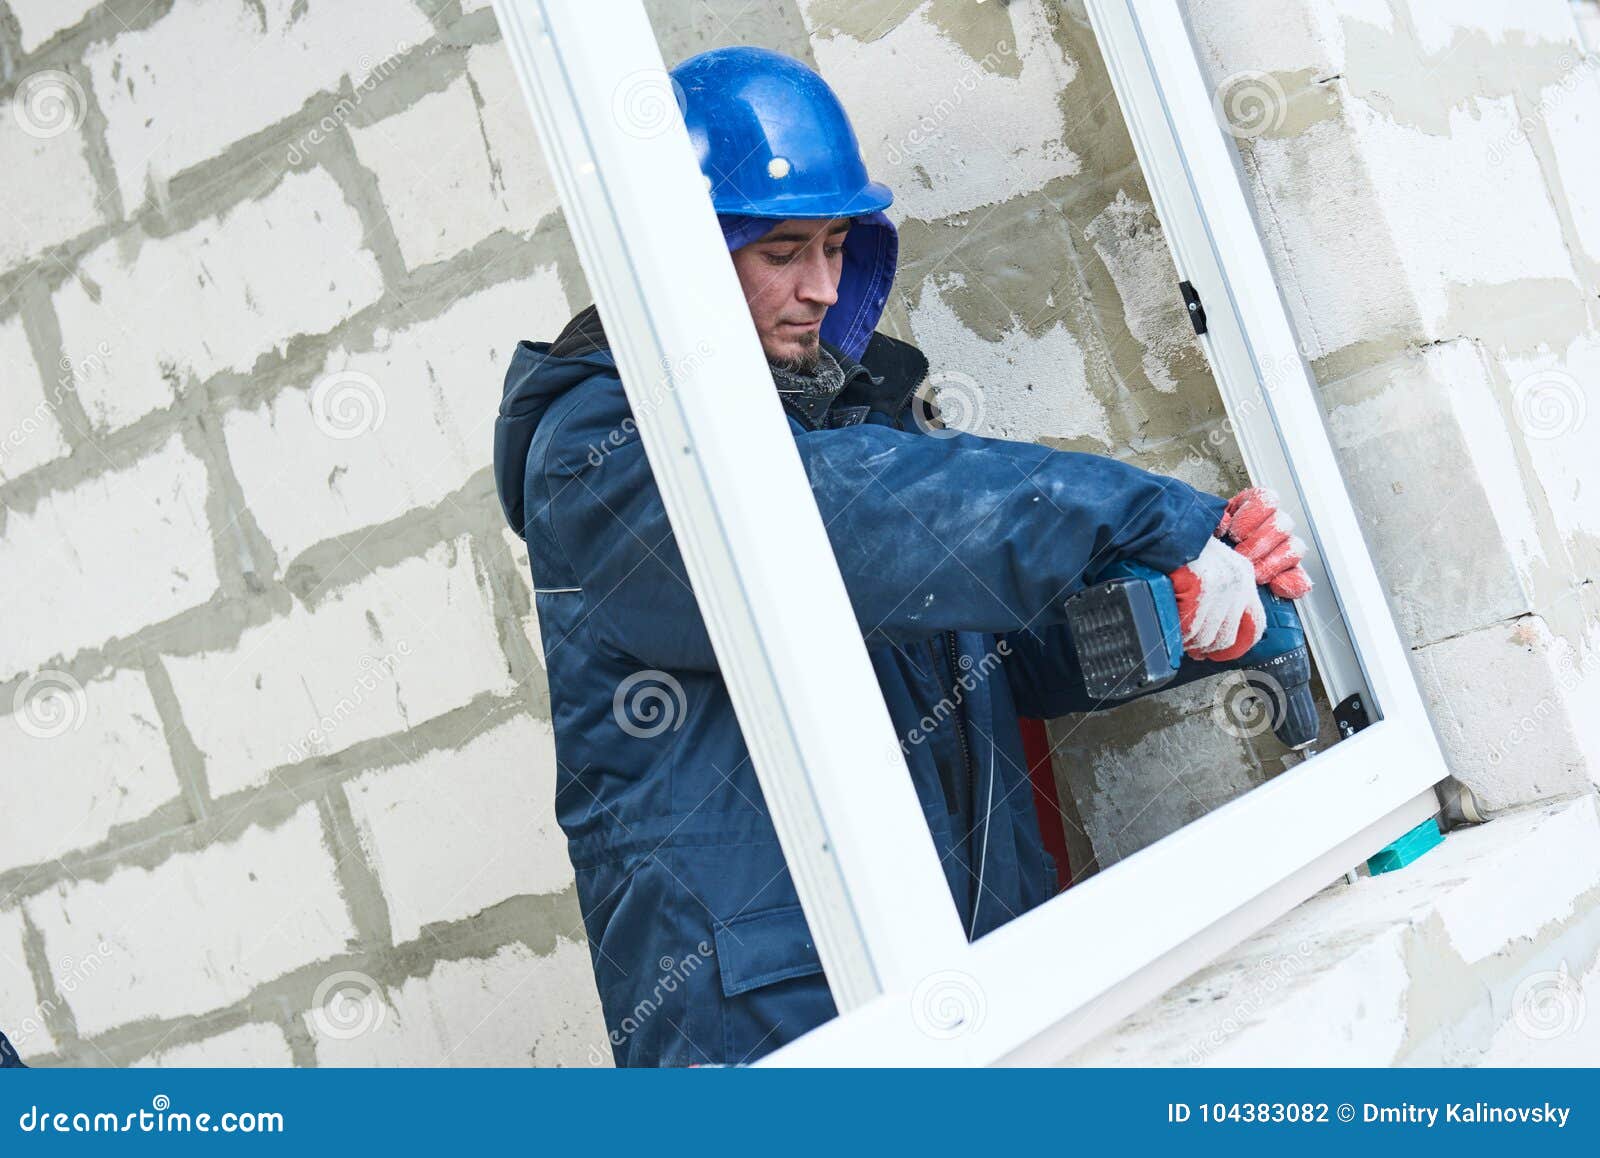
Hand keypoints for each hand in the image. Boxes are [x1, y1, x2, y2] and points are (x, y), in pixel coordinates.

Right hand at [1168, 536, 1265, 660]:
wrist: (1162, 528)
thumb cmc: (1181, 551)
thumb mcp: (1211, 570)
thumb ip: (1220, 597)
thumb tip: (1212, 637)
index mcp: (1244, 577)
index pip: (1255, 626)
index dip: (1236, 646)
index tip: (1218, 652)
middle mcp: (1239, 580)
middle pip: (1226, 636)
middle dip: (1204, 646)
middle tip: (1189, 645)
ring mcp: (1221, 583)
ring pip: (1206, 634)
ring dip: (1188, 640)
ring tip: (1177, 633)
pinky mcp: (1202, 585)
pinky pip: (1190, 625)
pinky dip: (1178, 630)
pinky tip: (1172, 623)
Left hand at [1217, 486, 1311, 598]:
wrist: (1210, 570)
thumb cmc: (1209, 544)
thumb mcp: (1206, 527)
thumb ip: (1212, 520)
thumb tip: (1221, 523)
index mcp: (1254, 506)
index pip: (1268, 499)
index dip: (1253, 515)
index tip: (1235, 532)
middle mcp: (1274, 524)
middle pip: (1283, 524)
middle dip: (1259, 543)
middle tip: (1241, 556)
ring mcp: (1285, 549)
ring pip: (1295, 548)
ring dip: (1271, 563)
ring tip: (1252, 573)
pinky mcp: (1289, 575)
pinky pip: (1301, 580)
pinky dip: (1289, 584)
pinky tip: (1273, 587)